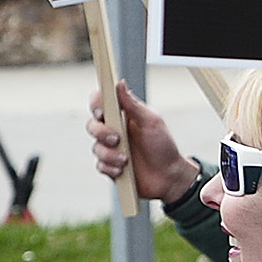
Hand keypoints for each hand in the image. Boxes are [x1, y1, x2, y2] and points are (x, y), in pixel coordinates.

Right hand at [88, 82, 195, 202]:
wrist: (169, 177)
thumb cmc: (164, 147)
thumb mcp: (152, 122)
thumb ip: (133, 104)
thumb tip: (120, 84)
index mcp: (123, 116)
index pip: (100, 103)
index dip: (96, 104)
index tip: (102, 112)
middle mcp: (114, 130)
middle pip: (92, 125)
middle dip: (101, 133)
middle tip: (117, 139)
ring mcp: (111, 148)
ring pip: (95, 147)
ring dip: (110, 154)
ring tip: (126, 159)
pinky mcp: (111, 165)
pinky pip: (100, 165)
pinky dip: (111, 168)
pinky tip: (124, 170)